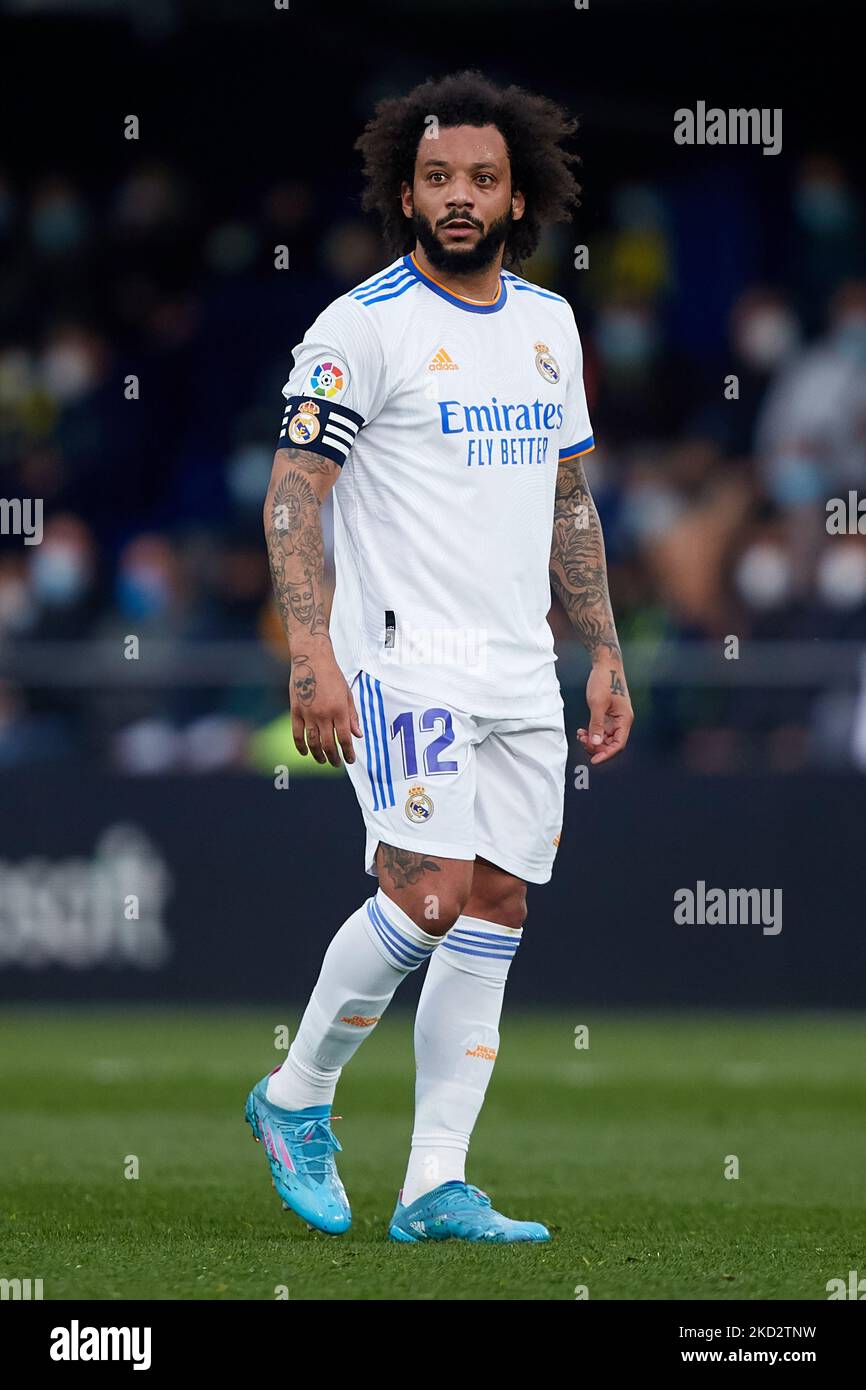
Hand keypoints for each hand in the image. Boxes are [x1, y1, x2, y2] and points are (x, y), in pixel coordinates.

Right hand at [289, 644, 361, 765]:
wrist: (311, 659)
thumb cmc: (332, 675)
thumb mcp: (347, 694)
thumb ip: (352, 716)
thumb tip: (358, 735)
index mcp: (339, 710)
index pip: (344, 739)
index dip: (348, 753)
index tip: (350, 760)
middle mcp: (324, 714)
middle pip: (328, 744)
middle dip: (334, 757)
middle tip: (337, 763)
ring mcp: (308, 713)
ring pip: (312, 742)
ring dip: (318, 755)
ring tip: (323, 760)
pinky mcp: (295, 711)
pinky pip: (297, 734)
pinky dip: (301, 746)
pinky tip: (305, 752)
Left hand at [577, 662, 633, 764]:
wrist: (606, 664)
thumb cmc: (604, 681)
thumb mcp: (598, 703)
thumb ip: (597, 724)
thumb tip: (596, 743)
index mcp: (624, 720)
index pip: (618, 745)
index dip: (606, 754)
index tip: (593, 760)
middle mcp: (622, 721)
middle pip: (611, 744)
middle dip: (597, 747)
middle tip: (582, 742)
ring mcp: (615, 719)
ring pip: (605, 738)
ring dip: (592, 740)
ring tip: (580, 736)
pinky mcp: (608, 715)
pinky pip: (601, 730)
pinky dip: (591, 733)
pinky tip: (581, 731)